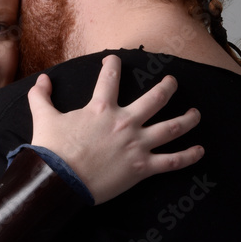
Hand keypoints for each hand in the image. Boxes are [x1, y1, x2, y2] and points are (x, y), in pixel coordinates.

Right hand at [28, 55, 202, 203]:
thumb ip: (41, 97)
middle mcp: (125, 122)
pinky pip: (171, 161)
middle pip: (155, 99)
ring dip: (187, 119)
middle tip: (173, 82)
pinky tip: (200, 151)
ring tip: (196, 114)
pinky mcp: (142, 167)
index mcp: (102, 108)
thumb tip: (40, 80)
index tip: (115, 59)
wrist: (58, 182)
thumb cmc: (52, 151)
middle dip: (167, 87)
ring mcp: (137, 144)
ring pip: (171, 127)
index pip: (109, 78)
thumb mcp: (44, 119)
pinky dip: (188, 156)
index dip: (111, 65)